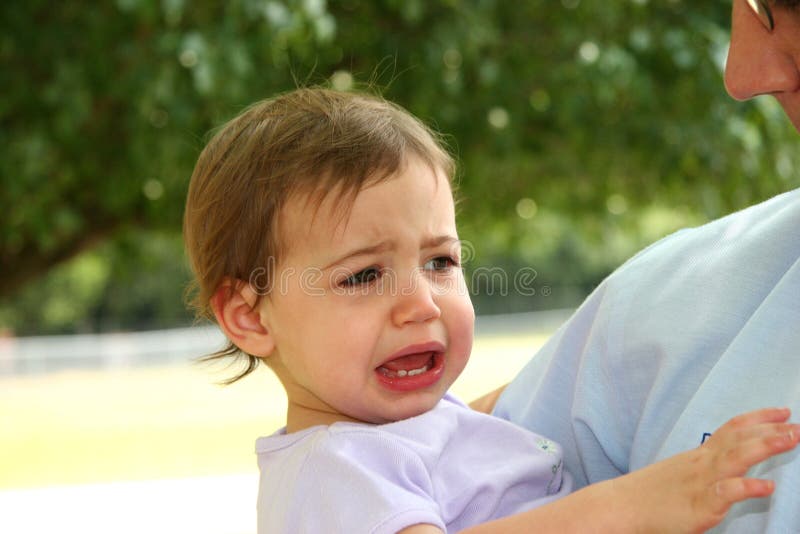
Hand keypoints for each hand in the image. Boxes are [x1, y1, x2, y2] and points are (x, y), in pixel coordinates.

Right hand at [611, 407, 798, 532]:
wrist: (621, 506)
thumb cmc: (652, 494)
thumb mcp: (682, 472)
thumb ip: (706, 466)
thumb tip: (728, 464)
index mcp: (700, 456)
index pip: (732, 429)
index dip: (759, 418)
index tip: (783, 410)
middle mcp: (703, 464)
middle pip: (739, 439)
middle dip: (770, 429)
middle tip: (797, 422)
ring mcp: (701, 483)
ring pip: (735, 459)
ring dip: (764, 446)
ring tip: (790, 438)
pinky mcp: (699, 507)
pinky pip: (725, 494)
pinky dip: (747, 488)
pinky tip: (768, 487)